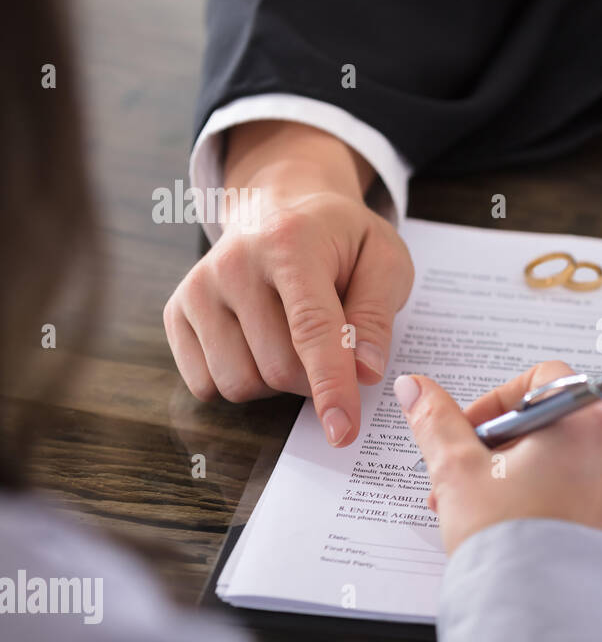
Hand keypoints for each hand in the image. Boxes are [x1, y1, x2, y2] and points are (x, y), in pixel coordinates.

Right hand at [164, 122, 413, 446]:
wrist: (281, 208)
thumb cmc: (341, 241)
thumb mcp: (385, 260)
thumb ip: (378, 314)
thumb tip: (366, 372)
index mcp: (290, 243)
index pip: (312, 330)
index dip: (331, 386)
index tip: (343, 432)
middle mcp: (233, 264)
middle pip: (278, 369)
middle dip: (315, 379)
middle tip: (332, 346)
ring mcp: (197, 289)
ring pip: (240, 384)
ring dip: (278, 383)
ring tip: (293, 339)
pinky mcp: (175, 312)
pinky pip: (206, 385)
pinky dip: (243, 380)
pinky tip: (260, 344)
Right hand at [395, 362, 601, 559]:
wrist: (538, 613)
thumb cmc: (506, 539)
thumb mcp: (457, 471)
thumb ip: (436, 421)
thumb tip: (416, 388)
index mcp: (585, 422)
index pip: (543, 379)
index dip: (500, 399)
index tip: (472, 430)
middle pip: (554, 421)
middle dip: (503, 445)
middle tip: (467, 476)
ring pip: (568, 459)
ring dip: (523, 472)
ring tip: (484, 507)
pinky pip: (585, 492)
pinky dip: (552, 497)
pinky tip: (518, 524)